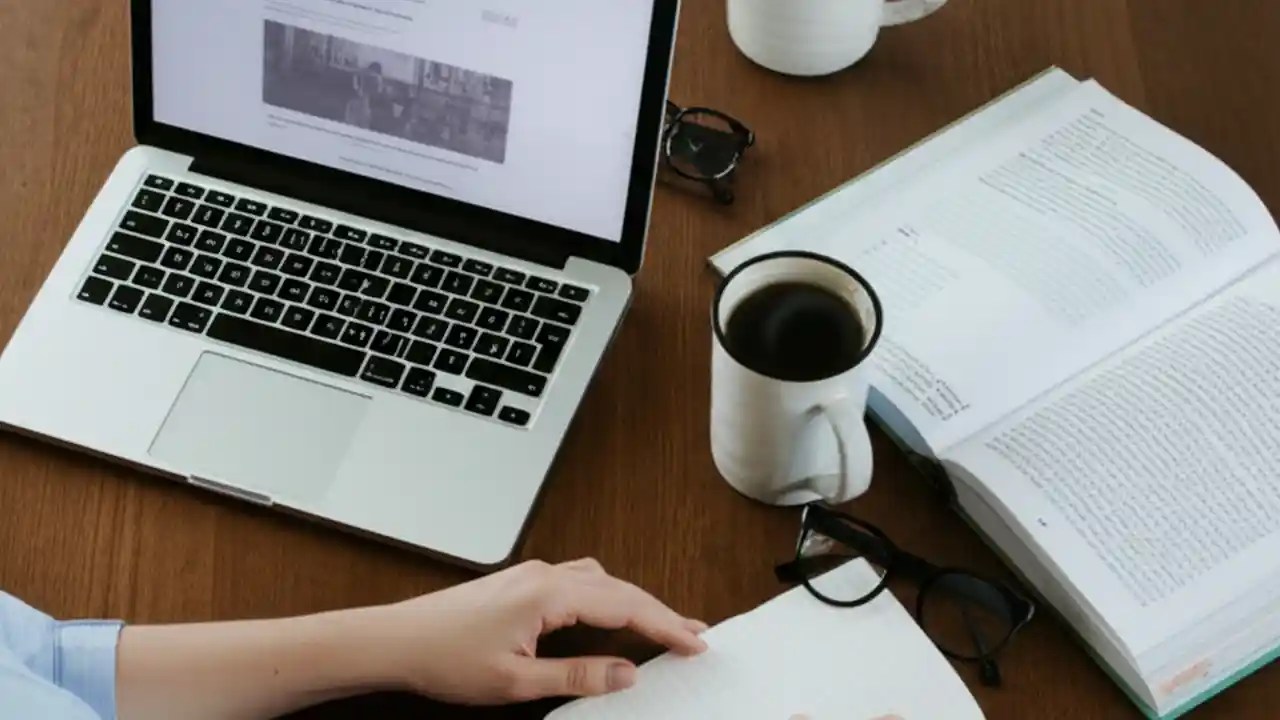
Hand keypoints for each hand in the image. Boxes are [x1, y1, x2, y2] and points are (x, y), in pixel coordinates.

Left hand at [358, 558, 708, 703]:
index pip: (625, 605)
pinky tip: (609, 613)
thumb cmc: (446, 659)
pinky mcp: (520, 582)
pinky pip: (578, 581)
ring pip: (600, 580)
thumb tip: (625, 673)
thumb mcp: (516, 682)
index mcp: (548, 593)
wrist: (397, 641)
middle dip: (659, 611)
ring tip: (660, 626)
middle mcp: (544, 574)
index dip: (665, 625)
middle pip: (619, 588)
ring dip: (633, 601)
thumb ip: (577, 674)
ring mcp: (531, 574)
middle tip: (693, 635)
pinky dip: (606, 596)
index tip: (695, 641)